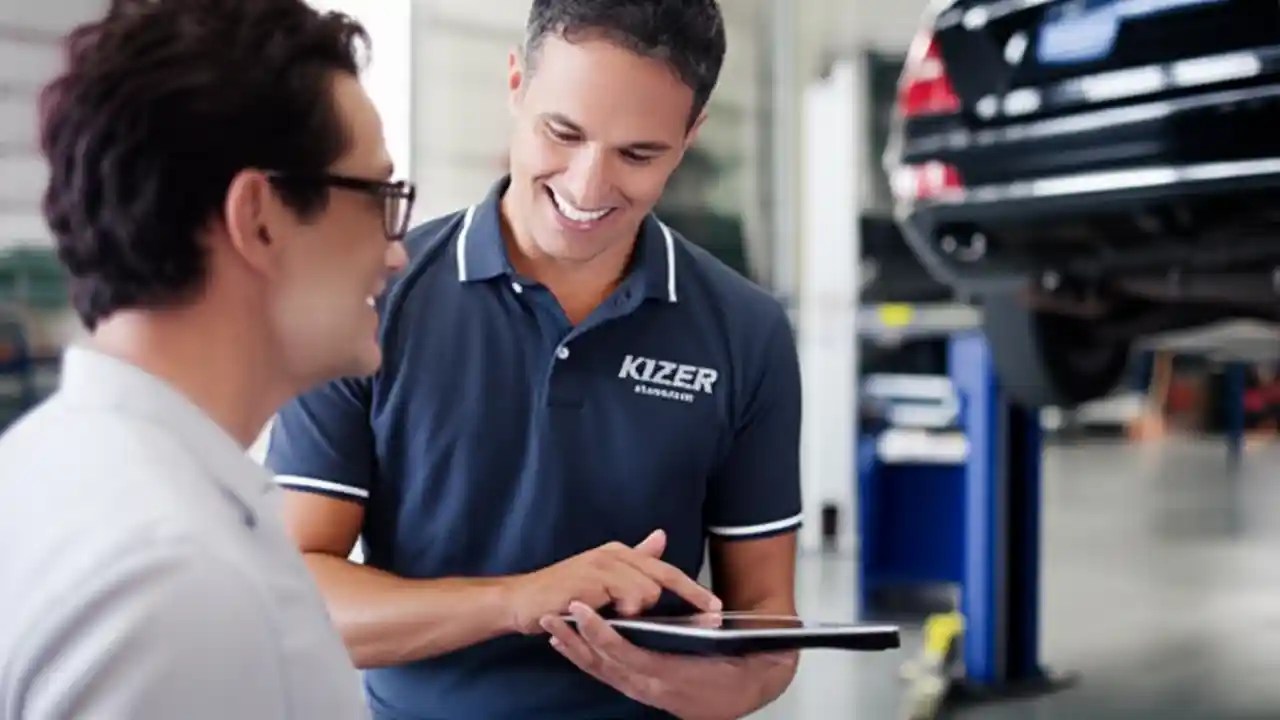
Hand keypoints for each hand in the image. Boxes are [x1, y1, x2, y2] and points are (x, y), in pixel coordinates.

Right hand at [505, 530, 721, 634]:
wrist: (522, 602)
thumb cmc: (562, 594)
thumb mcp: (601, 580)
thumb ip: (633, 562)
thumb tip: (661, 537)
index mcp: (619, 554)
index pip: (665, 568)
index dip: (692, 587)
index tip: (715, 605)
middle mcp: (614, 554)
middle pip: (664, 574)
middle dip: (691, 595)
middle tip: (711, 613)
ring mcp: (603, 564)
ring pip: (648, 589)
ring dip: (640, 609)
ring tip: (618, 614)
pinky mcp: (592, 578)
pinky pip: (627, 595)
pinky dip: (624, 609)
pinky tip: (607, 612)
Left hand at [541, 603, 797, 719]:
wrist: (750, 690)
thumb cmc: (740, 662)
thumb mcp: (729, 645)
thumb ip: (713, 633)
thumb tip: (711, 618)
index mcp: (672, 676)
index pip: (627, 655)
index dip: (601, 634)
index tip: (582, 610)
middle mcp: (652, 689)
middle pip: (604, 666)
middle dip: (575, 641)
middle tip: (551, 615)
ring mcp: (645, 692)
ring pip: (602, 674)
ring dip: (574, 650)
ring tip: (551, 628)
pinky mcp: (643, 690)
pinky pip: (609, 676)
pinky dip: (588, 660)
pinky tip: (570, 647)